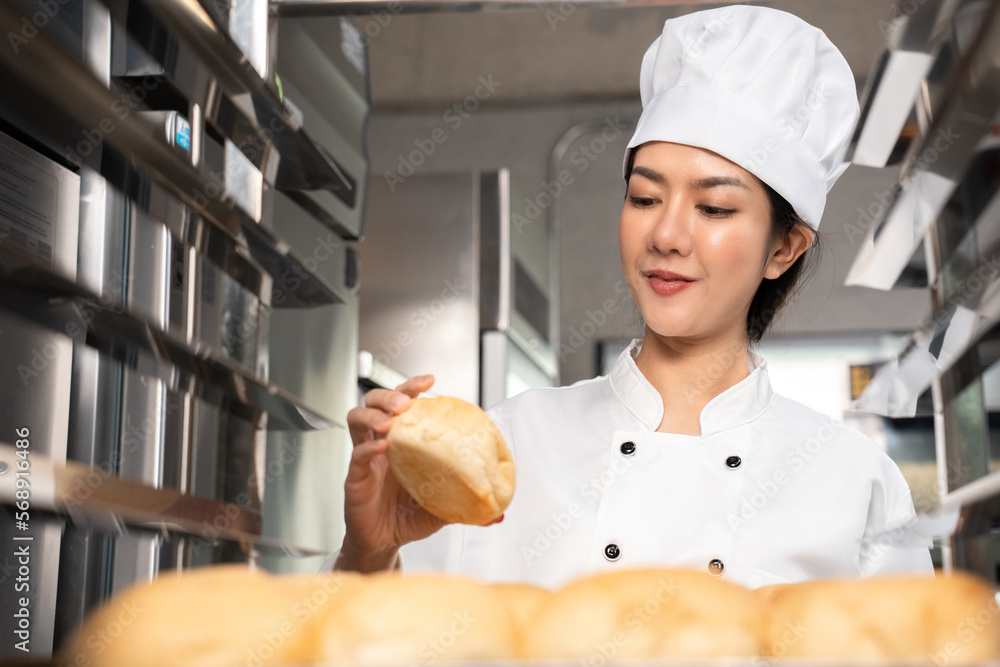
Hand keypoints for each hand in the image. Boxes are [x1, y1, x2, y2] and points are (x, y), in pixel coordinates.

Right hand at [338, 375, 445, 571]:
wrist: (384, 542)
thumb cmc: (408, 517)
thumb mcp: (441, 506)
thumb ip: (463, 501)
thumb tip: (496, 512)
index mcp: (403, 442)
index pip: (403, 403)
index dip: (412, 387)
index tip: (429, 380)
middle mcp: (381, 443)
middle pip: (375, 402)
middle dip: (389, 394)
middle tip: (405, 402)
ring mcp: (366, 457)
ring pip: (357, 419)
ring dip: (373, 414)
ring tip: (390, 421)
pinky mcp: (354, 477)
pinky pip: (357, 454)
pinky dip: (367, 447)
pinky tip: (381, 446)